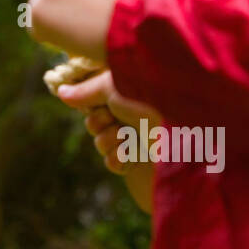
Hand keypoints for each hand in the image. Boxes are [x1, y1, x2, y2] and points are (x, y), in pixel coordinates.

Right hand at [55, 69, 158, 213]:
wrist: (188, 136)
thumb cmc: (153, 102)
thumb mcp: (114, 86)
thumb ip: (86, 90)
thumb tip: (60, 91)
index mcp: (130, 90)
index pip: (95, 96)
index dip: (90, 102)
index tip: (96, 101)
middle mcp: (133, 112)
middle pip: (94, 120)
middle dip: (99, 122)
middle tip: (113, 119)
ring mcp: (138, 136)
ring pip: (101, 142)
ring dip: (110, 140)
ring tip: (128, 137)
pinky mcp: (142, 160)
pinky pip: (112, 162)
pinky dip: (119, 158)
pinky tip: (132, 155)